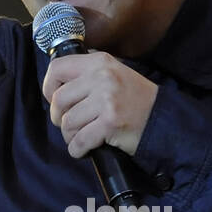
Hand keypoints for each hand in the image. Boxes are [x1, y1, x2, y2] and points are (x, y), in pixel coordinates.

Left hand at [41, 52, 158, 157]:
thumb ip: (85, 74)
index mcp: (99, 62)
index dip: (49, 87)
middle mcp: (102, 77)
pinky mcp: (111, 123)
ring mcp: (107, 100)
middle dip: (58, 117)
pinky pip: (80, 140)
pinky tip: (83, 148)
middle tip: (69, 123)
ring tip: (81, 135)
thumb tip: (55, 85)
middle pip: (59, 100)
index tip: (54, 99)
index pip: (57, 68)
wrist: (162, 118)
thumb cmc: (133, 98)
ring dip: (70, 135)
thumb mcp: (112, 73)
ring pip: (68, 122)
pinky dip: (77, 149)